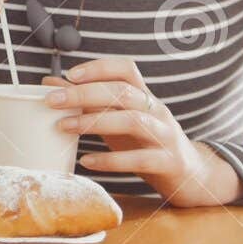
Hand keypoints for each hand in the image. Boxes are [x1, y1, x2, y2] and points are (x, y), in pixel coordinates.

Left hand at [42, 58, 242, 207]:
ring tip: (64, 126)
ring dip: (95, 121)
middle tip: (53, 101)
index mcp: (145, 97)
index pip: (126, 69)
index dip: (99, 67)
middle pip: (124, 92)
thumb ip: (90, 103)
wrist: (191, 176)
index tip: (69, 74)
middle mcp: (157, 111)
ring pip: (134, 120)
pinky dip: (111, 160)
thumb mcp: (118, 119)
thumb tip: (51, 84)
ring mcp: (166, 136)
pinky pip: (140, 159)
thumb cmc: (147, 143)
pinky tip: (87, 161)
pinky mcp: (168, 162)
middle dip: (85, 93)